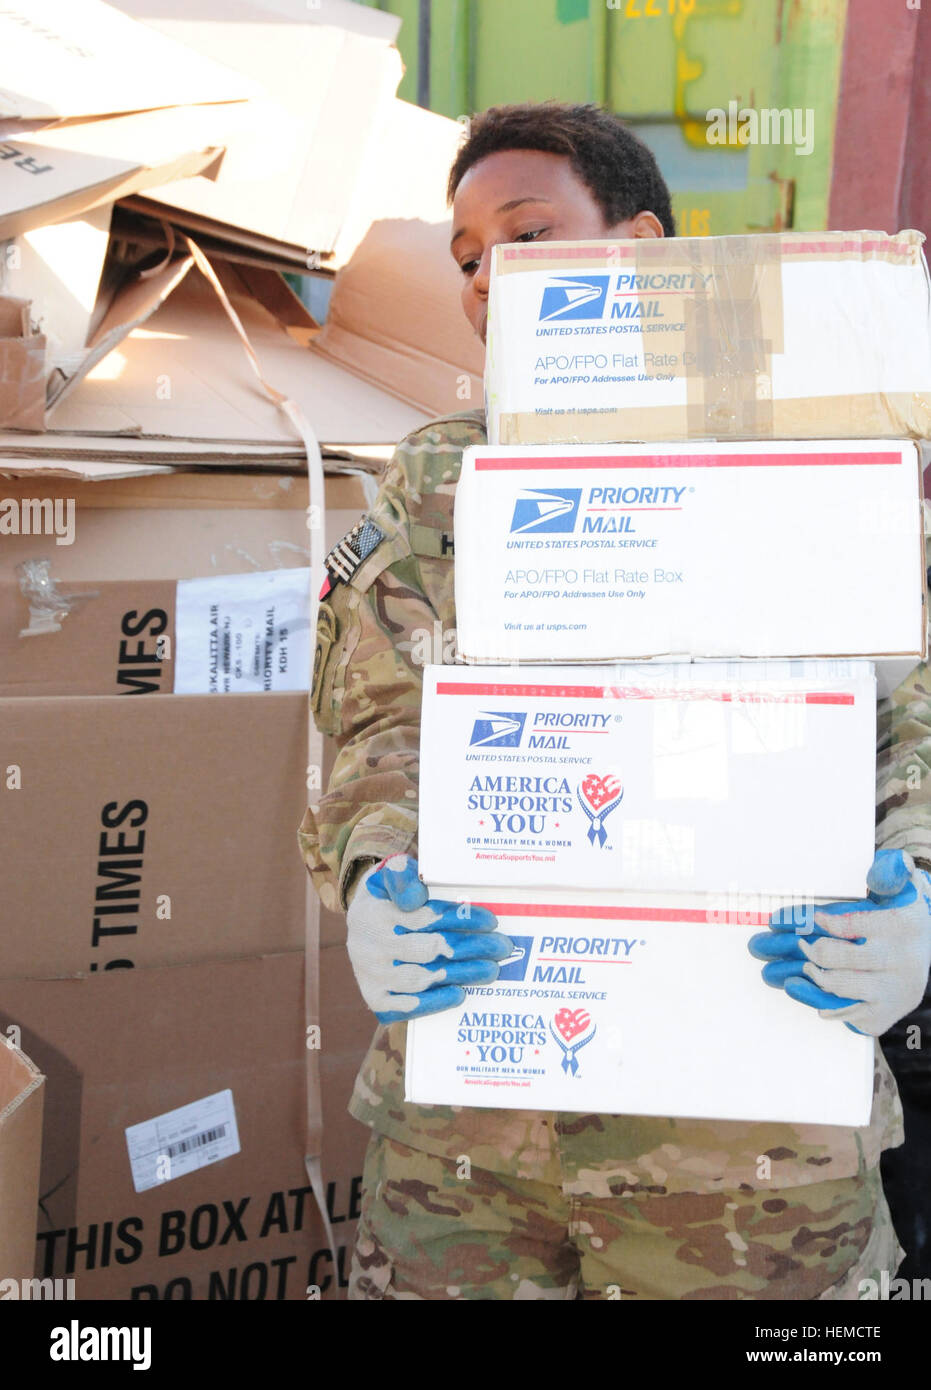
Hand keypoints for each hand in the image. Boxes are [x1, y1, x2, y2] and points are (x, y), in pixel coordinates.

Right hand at [346, 854, 512, 1022]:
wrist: (360, 923)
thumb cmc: (386, 895)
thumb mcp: (389, 874)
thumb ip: (402, 875)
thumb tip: (417, 897)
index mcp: (374, 913)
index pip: (425, 918)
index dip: (460, 919)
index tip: (491, 922)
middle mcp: (369, 946)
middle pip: (428, 949)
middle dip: (470, 948)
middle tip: (501, 948)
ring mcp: (371, 975)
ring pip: (421, 978)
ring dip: (460, 975)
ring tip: (491, 970)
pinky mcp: (375, 997)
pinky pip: (406, 1005)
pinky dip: (433, 1002)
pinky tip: (459, 994)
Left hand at [748, 849, 930, 1035]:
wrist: (927, 953)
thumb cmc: (900, 918)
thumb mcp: (903, 888)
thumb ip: (891, 872)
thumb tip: (888, 867)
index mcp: (900, 925)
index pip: (845, 923)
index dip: (806, 921)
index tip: (776, 919)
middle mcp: (899, 961)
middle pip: (833, 956)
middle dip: (792, 948)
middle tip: (760, 945)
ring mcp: (890, 991)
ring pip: (833, 984)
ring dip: (794, 974)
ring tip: (767, 968)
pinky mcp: (881, 1014)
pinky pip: (841, 1009)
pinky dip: (813, 998)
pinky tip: (792, 985)